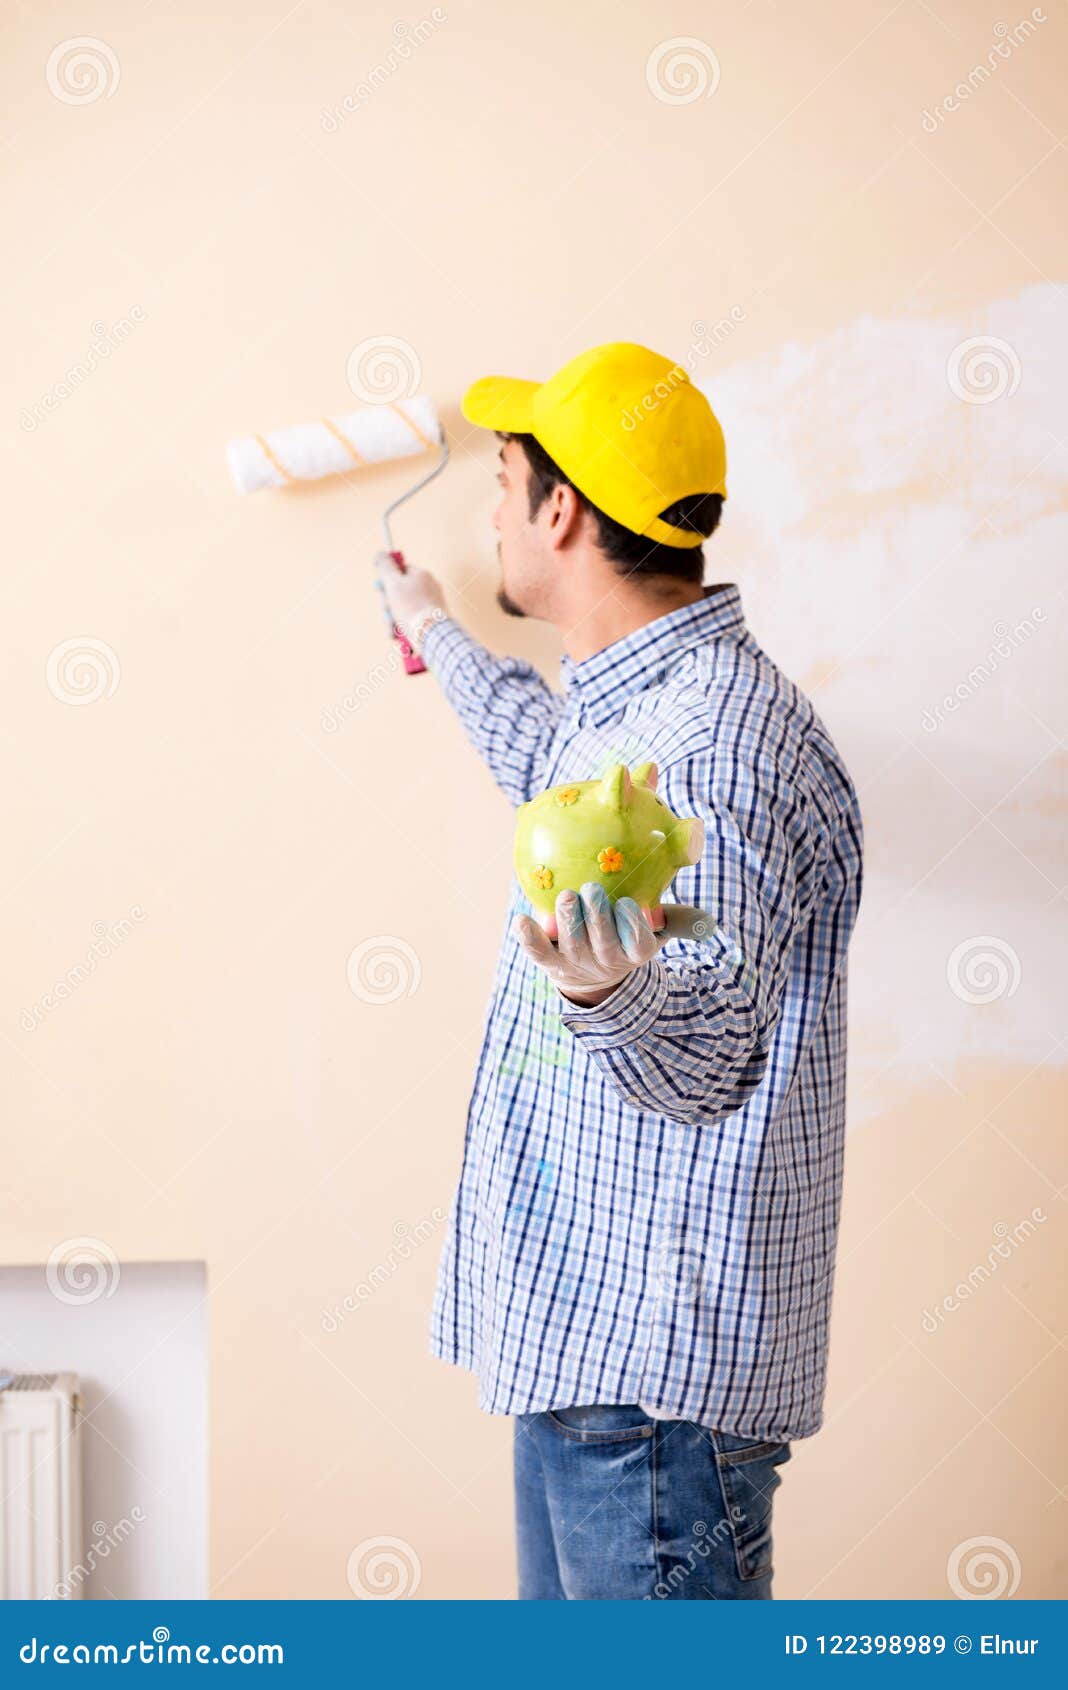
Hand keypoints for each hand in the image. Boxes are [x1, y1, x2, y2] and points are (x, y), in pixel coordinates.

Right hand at [374, 551, 447, 649]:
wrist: (432, 634)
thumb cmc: (411, 607)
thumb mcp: (393, 583)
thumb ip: (385, 567)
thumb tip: (379, 554)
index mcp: (422, 575)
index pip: (400, 571)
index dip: (387, 580)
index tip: (382, 589)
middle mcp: (429, 588)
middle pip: (400, 593)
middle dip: (389, 606)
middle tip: (388, 613)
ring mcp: (432, 605)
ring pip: (404, 610)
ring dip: (393, 621)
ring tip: (394, 630)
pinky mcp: (432, 622)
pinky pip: (412, 623)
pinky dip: (403, 630)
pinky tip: (401, 636)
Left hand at [513, 884, 703, 1007]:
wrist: (596, 974)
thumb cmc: (628, 936)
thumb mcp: (656, 929)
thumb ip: (678, 918)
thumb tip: (708, 922)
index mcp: (636, 952)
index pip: (637, 942)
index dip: (631, 926)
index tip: (627, 904)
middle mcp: (607, 960)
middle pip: (602, 942)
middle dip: (597, 917)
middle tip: (591, 890)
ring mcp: (577, 963)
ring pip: (571, 944)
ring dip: (567, 920)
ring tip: (565, 896)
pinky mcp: (551, 963)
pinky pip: (538, 952)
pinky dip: (529, 938)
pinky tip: (521, 919)